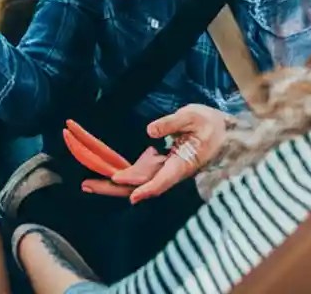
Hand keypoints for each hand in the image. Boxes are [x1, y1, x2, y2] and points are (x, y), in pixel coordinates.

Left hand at [80, 104, 229, 203]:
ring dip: (111, 183)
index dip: (146, 188)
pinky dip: (119, 172)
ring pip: (135, 180)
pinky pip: (137, 172)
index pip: (162, 180)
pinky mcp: (159, 164)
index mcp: (182, 164)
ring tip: (86, 183)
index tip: (131, 194)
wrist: (223, 134)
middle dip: (114, 187)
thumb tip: (150, 131)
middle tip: (87, 185)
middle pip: (139, 184)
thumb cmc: (210, 124)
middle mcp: (170, 172)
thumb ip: (171, 122)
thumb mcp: (193, 116)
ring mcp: (163, 169)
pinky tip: (100, 170)